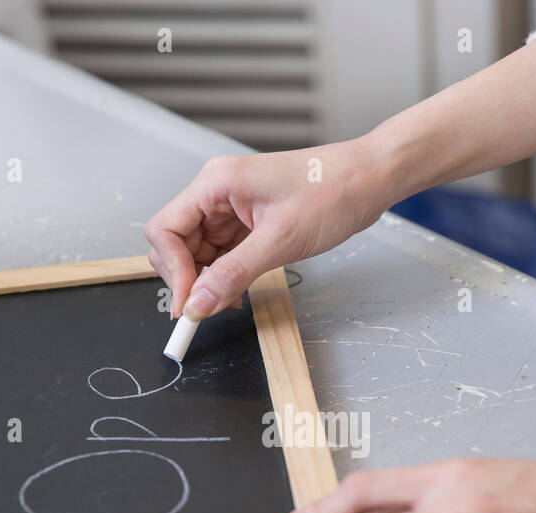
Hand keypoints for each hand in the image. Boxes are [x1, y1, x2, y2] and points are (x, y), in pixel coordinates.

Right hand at [145, 140, 390, 320]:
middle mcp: (217, 193)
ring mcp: (232, 208)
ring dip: (208, 282)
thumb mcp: (280, 240)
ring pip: (198, 253)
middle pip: (177, 244)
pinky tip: (239, 291)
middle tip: (208, 310)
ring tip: (231, 301)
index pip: (166, 230)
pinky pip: (222, 254)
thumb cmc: (332, 190)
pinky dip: (225, 276)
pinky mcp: (248, 222)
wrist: (369, 179)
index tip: (189, 305)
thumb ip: (233, 274)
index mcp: (216, 183)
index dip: (172, 271)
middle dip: (188, 279)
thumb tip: (198, 304)